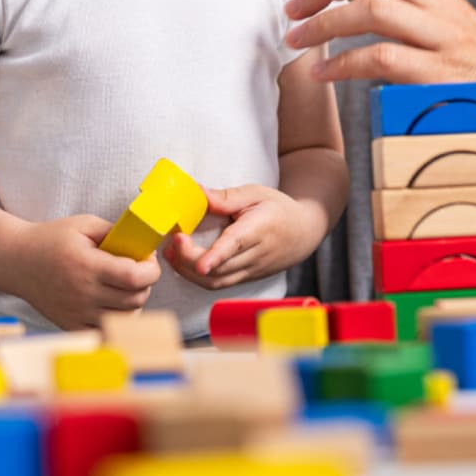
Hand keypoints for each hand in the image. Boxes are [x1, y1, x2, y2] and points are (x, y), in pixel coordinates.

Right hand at [10, 215, 161, 329]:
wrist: (16, 261)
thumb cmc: (51, 240)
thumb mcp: (85, 225)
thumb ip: (116, 232)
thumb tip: (143, 243)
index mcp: (87, 266)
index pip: (134, 277)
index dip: (150, 270)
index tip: (147, 260)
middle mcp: (83, 294)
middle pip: (135, 299)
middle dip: (145, 284)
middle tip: (137, 271)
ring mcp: (76, 314)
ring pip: (125, 320)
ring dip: (134, 303)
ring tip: (125, 288)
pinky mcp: (71, 326)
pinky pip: (106, 333)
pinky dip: (117, 322)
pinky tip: (113, 305)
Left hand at [163, 186, 316, 290]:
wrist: (304, 232)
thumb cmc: (279, 209)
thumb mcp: (257, 193)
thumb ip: (227, 197)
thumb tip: (197, 192)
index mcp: (260, 229)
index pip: (236, 245)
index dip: (216, 256)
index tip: (200, 264)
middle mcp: (256, 255)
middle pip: (220, 269)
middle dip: (190, 260)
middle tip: (174, 241)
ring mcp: (252, 271)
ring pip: (217, 282)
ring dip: (189, 271)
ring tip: (171, 252)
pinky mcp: (246, 279)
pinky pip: (219, 284)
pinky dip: (197, 276)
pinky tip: (184, 261)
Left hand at [284, 0, 475, 84]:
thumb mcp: (460, 35)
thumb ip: (420, 18)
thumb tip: (365, 11)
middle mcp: (445, 9)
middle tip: (293, 9)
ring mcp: (446, 41)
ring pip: (374, 7)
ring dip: (324, 23)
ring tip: (297, 41)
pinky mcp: (443, 78)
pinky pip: (383, 58)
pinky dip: (343, 64)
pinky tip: (325, 74)